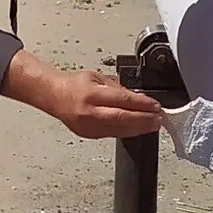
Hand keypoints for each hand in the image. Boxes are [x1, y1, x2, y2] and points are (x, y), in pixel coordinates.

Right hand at [3, 51, 164, 138]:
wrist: (54, 96)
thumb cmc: (74, 85)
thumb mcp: (97, 77)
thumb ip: (117, 87)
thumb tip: (137, 97)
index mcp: (92, 95)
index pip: (122, 100)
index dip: (142, 104)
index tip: (155, 106)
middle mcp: (90, 113)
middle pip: (123, 119)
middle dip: (144, 120)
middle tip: (158, 119)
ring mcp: (89, 127)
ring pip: (119, 130)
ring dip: (139, 128)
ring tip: (152, 125)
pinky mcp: (89, 135)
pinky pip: (113, 134)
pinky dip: (127, 131)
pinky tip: (137, 128)